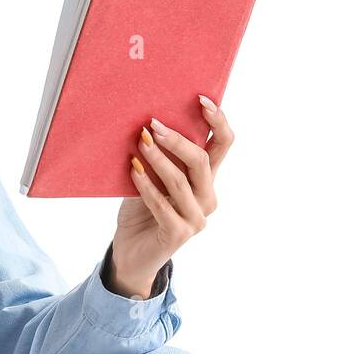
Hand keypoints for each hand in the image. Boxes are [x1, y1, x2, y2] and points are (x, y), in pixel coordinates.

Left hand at [107, 95, 233, 297]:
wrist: (130, 254)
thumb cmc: (140, 212)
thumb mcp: (151, 179)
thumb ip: (160, 158)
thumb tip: (149, 124)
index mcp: (206, 180)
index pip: (223, 145)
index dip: (218, 121)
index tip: (201, 99)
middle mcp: (207, 198)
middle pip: (202, 160)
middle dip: (178, 140)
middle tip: (152, 124)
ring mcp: (196, 218)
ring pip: (181, 181)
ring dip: (158, 159)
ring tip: (139, 143)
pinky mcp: (179, 234)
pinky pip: (162, 204)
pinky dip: (146, 186)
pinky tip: (132, 171)